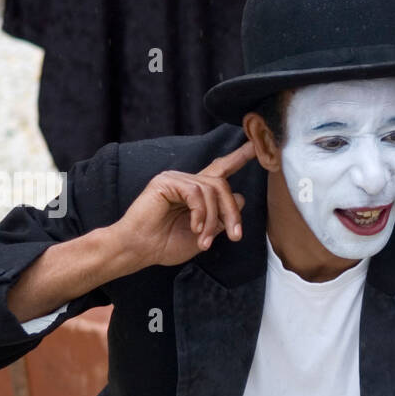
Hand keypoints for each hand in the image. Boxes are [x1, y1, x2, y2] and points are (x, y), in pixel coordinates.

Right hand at [110, 141, 253, 269]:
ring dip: (213, 219)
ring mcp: (176, 179)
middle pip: (222, 184)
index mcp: (196, 192)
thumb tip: (240, 197)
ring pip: (211, 190)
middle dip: (232, 212)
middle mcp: (187, 181)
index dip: (238, 157)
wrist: (139, 250)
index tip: (255, 145)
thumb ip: (221, 217)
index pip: (220, 170)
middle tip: (235, 235)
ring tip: (205, 240)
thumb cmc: (166, 244)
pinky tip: (195, 228)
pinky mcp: (165, 181)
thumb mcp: (205, 234)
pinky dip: (200, 213)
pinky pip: (195, 192)